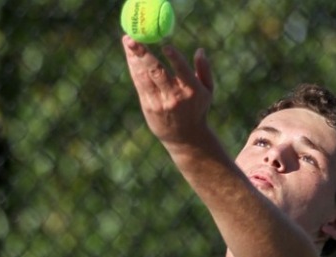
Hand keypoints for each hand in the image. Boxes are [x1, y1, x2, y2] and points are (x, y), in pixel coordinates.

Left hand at [120, 35, 215, 152]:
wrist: (185, 138)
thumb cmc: (197, 109)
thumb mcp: (207, 91)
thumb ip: (204, 70)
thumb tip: (199, 51)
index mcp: (192, 91)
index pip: (182, 72)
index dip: (175, 59)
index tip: (166, 46)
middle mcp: (174, 96)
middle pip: (157, 72)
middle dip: (144, 55)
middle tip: (133, 39)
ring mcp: (159, 102)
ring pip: (144, 77)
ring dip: (134, 58)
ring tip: (128, 40)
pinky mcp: (148, 105)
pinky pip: (139, 83)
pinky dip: (134, 67)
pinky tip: (130, 55)